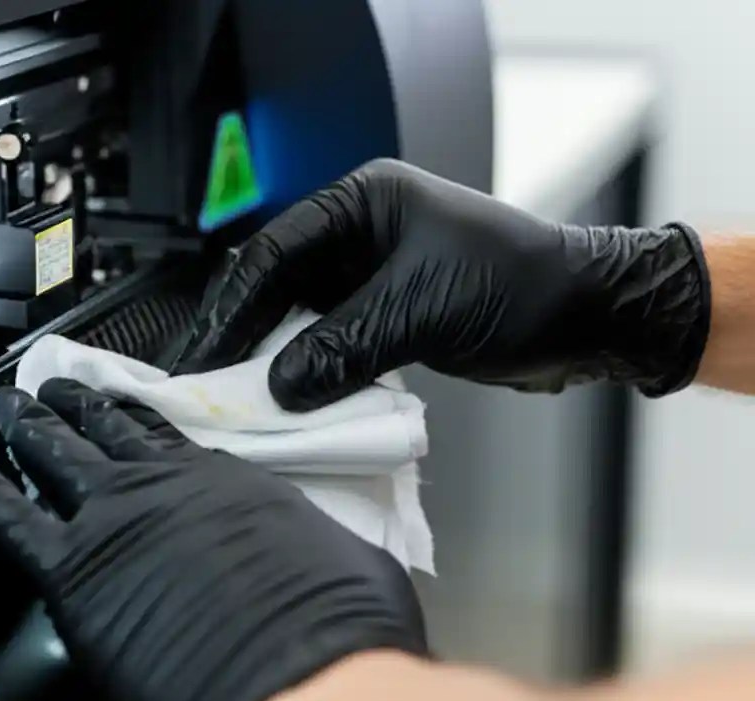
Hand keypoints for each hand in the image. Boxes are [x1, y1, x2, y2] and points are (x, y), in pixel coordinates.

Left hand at [0, 378, 426, 700]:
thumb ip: (302, 543)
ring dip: (24, 425)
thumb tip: (313, 553)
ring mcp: (111, 521)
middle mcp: (160, 486)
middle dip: (71, 404)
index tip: (112, 401)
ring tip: (5, 405)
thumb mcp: (343, 563)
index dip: (128, 414)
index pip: (160, 434)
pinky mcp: (73, 573)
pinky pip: (7, 518)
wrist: (304, 677)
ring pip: (51, 454)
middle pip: (101, 429)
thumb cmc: (336, 629)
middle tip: (50, 387)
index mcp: (220, 482)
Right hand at [171, 158, 710, 410]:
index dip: (231, 308)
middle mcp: (358, 235)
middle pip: (275, 285)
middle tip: (204, 383)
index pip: (272, 253)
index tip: (204, 356)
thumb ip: (343, 346)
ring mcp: (369, 276)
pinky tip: (287, 403)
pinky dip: (307, 373)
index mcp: (361, 204)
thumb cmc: (521, 288)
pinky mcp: (383, 315)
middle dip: (241, 335)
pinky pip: (328, 344)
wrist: (589, 317)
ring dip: (271, 359)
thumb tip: (280, 387)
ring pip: (298, 319)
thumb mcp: (421, 311)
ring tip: (236, 401)